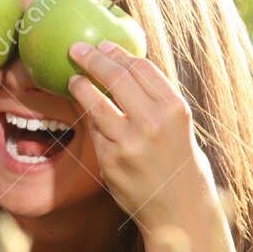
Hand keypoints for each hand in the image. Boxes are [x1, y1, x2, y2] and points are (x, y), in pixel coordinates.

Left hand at [69, 41, 216, 229]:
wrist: (179, 207)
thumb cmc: (177, 159)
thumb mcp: (177, 124)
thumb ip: (153, 98)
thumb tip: (122, 67)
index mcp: (174, 108)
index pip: (141, 68)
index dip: (118, 53)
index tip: (104, 45)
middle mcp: (152, 122)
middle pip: (115, 77)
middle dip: (92, 58)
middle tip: (77, 49)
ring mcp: (128, 142)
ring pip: (95, 102)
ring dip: (80, 85)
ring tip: (73, 78)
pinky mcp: (110, 160)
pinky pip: (94, 130)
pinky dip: (87, 116)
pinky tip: (82, 109)